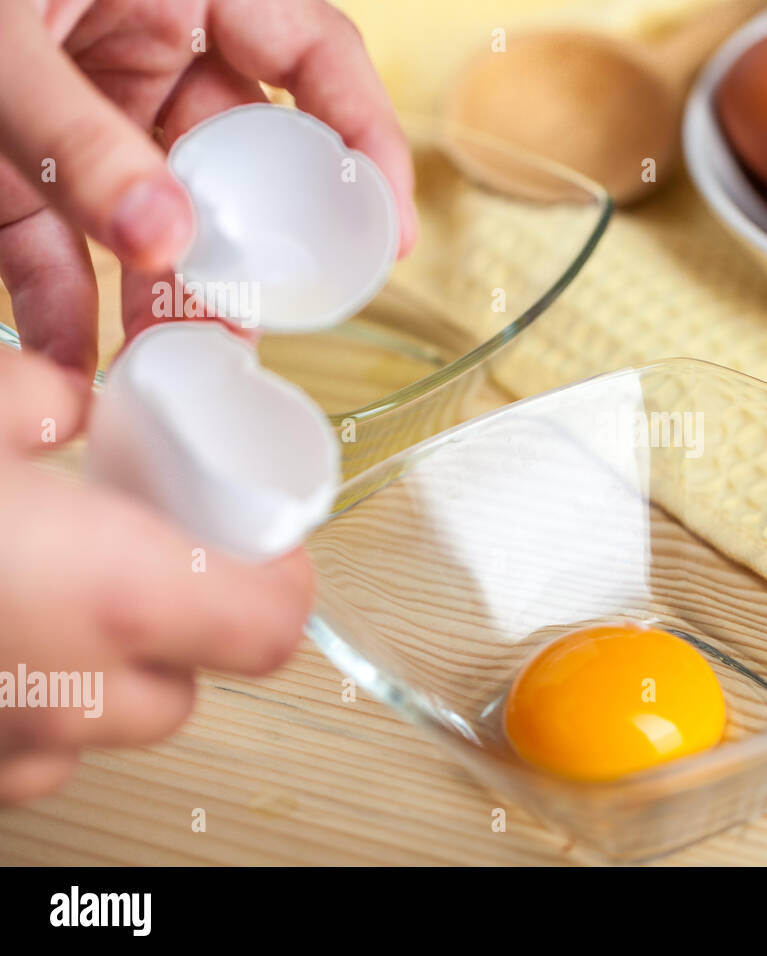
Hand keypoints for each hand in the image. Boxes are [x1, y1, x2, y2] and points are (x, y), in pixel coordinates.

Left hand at [0, 0, 418, 377]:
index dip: (367, 138)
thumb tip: (166, 241)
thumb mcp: (2, 38)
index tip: (387, 231)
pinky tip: (77, 364)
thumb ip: (77, 137)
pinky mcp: (14, 161)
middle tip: (272, 316)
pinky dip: (64, 305)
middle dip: (256, 246)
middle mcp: (138, 42)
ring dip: (164, 295)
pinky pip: (53, 240)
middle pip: (237, 155)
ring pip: (151, 211)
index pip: (313, 52)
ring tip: (177, 363)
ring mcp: (79, 106)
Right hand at [0, 347, 313, 802]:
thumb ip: (32, 395)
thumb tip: (63, 404)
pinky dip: (31, 712)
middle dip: (185, 626)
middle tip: (145, 564)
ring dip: (104, 673)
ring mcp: (14, 750)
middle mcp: (78, 694)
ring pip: (105, 729)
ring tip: (52, 601)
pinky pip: (27, 758)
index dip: (284, 584)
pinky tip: (0, 651)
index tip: (266, 545)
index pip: (272, 624)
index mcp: (114, 592)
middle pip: (192, 682)